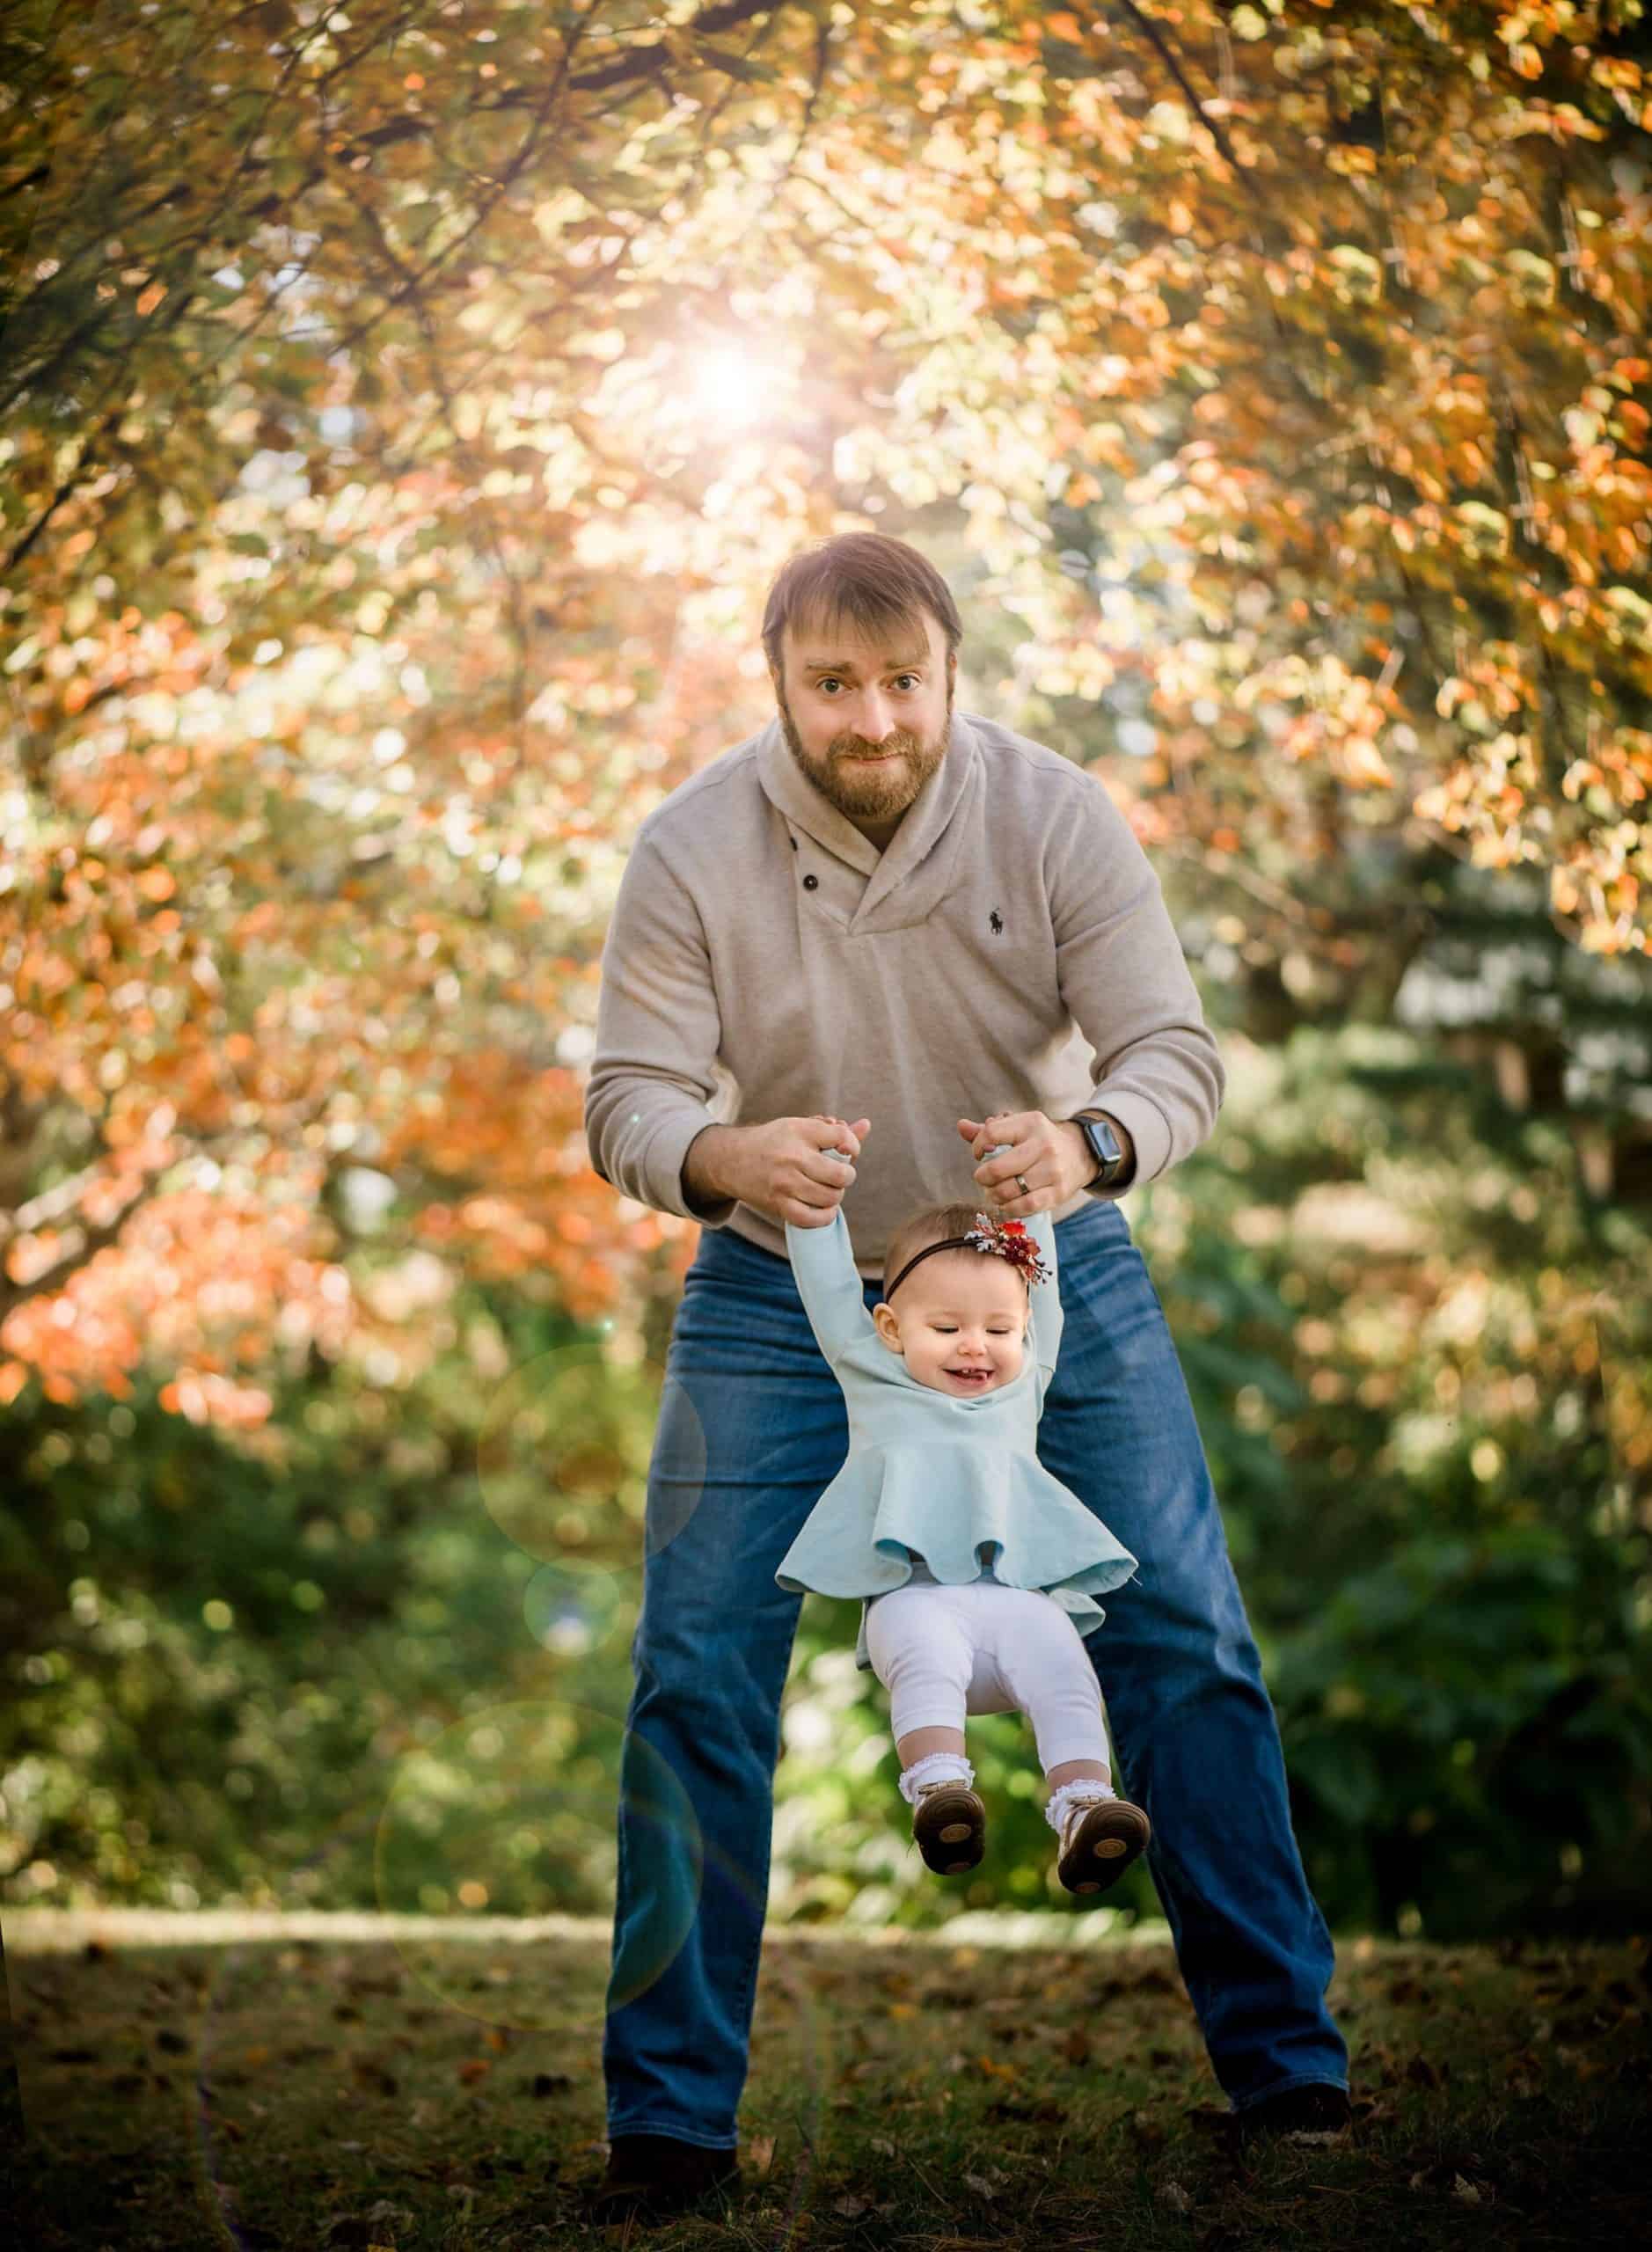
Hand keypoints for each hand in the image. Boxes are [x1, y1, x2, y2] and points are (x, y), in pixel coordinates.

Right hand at [735, 1113, 870, 1227]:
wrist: (730, 1160)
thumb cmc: (774, 1142)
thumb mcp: (801, 1128)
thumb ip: (836, 1130)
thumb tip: (867, 1126)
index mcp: (800, 1131)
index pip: (842, 1138)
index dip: (853, 1147)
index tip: (846, 1152)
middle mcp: (793, 1156)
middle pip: (842, 1174)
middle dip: (846, 1176)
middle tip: (837, 1175)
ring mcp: (785, 1183)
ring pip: (831, 1198)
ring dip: (835, 1196)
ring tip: (827, 1190)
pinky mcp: (778, 1204)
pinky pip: (812, 1219)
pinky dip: (825, 1216)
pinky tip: (823, 1208)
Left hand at [956, 1110, 1093, 1214]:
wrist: (1080, 1153)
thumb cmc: (1038, 1140)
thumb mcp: (1018, 1128)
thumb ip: (988, 1130)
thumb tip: (961, 1126)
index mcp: (1030, 1123)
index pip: (990, 1134)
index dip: (976, 1147)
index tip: (978, 1155)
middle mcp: (1043, 1145)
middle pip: (997, 1168)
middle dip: (982, 1178)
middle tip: (983, 1179)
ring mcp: (1052, 1170)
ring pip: (1009, 1190)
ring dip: (994, 1195)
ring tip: (994, 1193)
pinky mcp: (1058, 1192)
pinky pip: (1026, 1206)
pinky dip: (1010, 1209)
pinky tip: (1006, 1205)